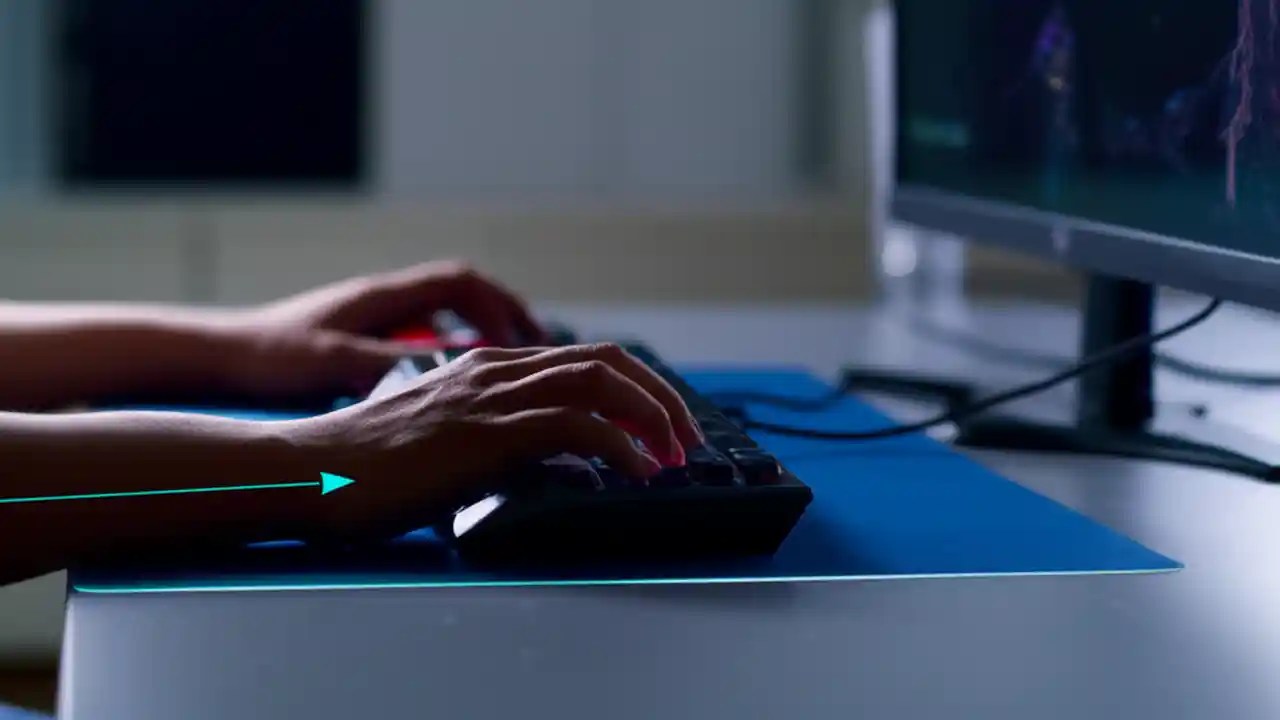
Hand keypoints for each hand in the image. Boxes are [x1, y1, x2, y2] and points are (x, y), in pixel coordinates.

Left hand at [213, 262, 544, 401]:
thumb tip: (452, 370)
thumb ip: (392, 363)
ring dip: (483, 339)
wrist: (215, 356)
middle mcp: (385, 300)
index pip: (464, 285)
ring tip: (515, 375)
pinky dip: (451, 358)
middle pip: (466, 296)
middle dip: (508, 320)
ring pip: (446, 319)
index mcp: (385, 297)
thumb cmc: (270, 356)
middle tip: (545, 357)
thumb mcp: (335, 361)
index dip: (503, 310)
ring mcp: (374, 320)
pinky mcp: (361, 343)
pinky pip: (424, 341)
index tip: (531, 344)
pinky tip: (457, 393)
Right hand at [286, 343, 703, 536]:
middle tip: (685, 438)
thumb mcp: (442, 440)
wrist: (308, 469)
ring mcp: (491, 397)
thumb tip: (553, 462)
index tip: (659, 424)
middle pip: (606, 361)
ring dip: (651, 417)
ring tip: (675, 455)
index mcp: (486, 367)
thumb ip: (494, 438)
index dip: (633, 387)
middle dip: (658, 397)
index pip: (582, 360)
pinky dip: (620, 446)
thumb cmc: (364, 466)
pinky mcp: (486, 432)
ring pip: (600, 382)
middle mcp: (495, 369)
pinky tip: (638, 472)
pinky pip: (577, 427)